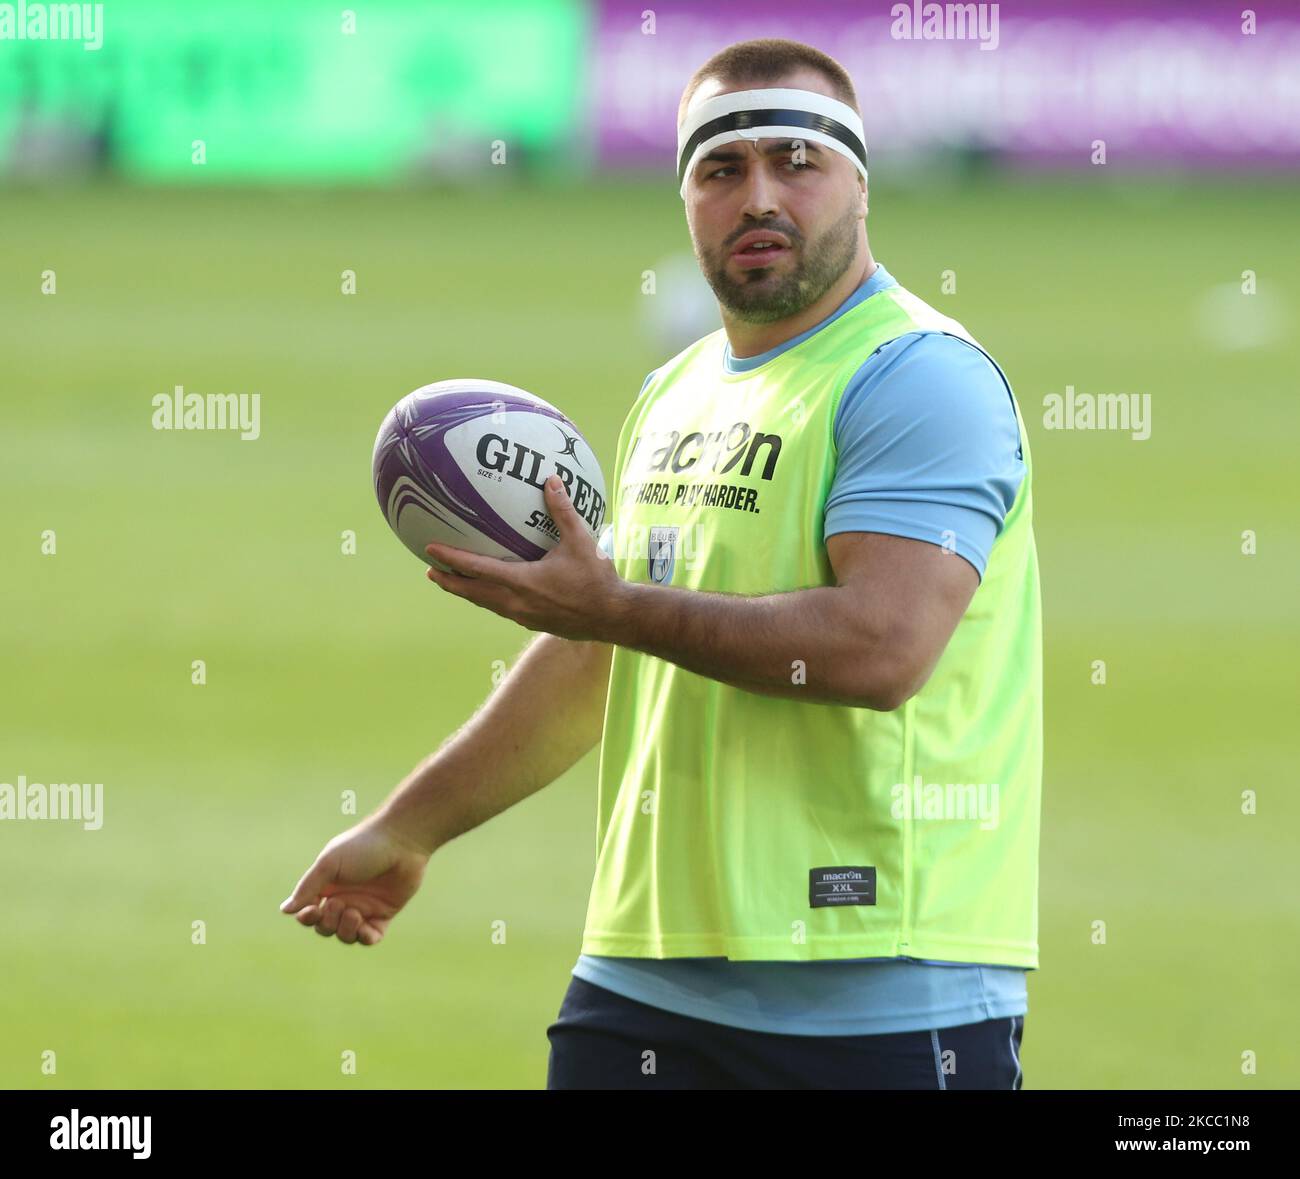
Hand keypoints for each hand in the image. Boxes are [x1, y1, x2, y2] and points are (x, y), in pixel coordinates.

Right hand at [279, 815, 429, 945]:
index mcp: (328, 885)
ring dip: (345, 930)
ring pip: (346, 935)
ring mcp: (364, 907)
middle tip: (337, 904)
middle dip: (327, 923)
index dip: (307, 918)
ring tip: (353, 913)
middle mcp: (344, 898)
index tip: (311, 911)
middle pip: (325, 927)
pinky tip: (364, 926)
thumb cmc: (364, 846)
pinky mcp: (384, 914)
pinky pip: (370, 937)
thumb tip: (284, 910)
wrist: (402, 842)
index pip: (309, 912)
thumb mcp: (330, 864)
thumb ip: (308, 887)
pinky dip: (364, 937)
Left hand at [424, 475, 627, 642]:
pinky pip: (501, 609)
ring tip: (451, 583)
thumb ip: (563, 511)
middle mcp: (516, 603)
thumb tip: (552, 480)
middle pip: (472, 593)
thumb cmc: (596, 580)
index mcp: (522, 582)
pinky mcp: (532, 623)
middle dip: (449, 582)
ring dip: (465, 592)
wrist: (612, 617)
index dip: (451, 559)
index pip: (477, 569)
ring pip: (485, 603)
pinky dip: (487, 599)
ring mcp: (523, 616)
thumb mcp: (581, 542)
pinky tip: (490, 593)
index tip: (430, 550)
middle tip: (429, 570)